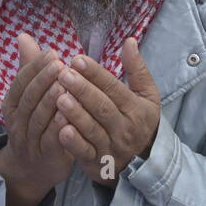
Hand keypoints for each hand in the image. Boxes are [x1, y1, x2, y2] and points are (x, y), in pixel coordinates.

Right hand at [0, 33, 75, 203]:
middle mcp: (16, 122)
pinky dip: (59, 126)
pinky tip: (71, 114)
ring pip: (38, 118)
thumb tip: (23, 35)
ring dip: (51, 101)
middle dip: (44, 80)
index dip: (35, 67)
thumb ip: (29, 68)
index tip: (52, 52)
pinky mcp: (44, 156)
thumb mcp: (29, 97)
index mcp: (12, 105)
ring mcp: (29, 140)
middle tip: (61, 64)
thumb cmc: (35, 125)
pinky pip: (50, 140)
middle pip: (29, 98)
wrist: (31, 169)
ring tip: (66, 85)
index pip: (21, 82)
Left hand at [47, 38, 160, 186]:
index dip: (96, 74)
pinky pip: (84, 153)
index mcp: (136, 109)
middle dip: (83, 90)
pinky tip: (61, 130)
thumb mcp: (146, 96)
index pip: (114, 88)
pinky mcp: (97, 163)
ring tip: (59, 97)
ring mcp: (110, 147)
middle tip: (63, 74)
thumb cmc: (139, 122)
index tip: (77, 59)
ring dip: (76, 114)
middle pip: (102, 108)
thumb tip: (129, 41)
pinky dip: (73, 143)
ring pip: (92, 130)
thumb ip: (137, 69)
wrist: (143, 164)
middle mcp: (124, 128)